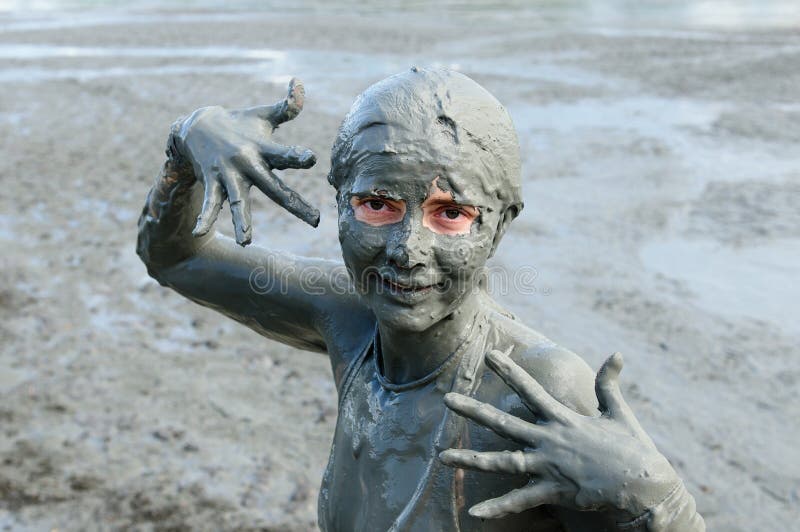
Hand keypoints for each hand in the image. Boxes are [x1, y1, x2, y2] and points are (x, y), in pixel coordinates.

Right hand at [173, 78, 318, 245]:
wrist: (196, 125)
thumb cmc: (240, 124)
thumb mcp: (264, 116)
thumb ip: (287, 106)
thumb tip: (299, 82)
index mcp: (263, 148)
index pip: (284, 154)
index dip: (296, 155)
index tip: (310, 158)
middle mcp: (247, 163)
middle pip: (273, 187)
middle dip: (294, 204)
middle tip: (315, 220)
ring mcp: (228, 175)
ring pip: (237, 201)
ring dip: (241, 221)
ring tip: (245, 242)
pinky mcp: (212, 183)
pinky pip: (209, 203)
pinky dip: (203, 217)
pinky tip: (197, 233)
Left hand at [440, 348, 679, 520]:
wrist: (645, 484)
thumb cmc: (633, 448)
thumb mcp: (619, 411)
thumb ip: (609, 384)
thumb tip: (618, 354)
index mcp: (562, 419)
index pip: (529, 389)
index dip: (510, 370)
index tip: (490, 355)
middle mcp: (549, 439)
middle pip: (503, 422)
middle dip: (473, 410)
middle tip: (446, 399)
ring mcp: (548, 465)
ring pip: (502, 462)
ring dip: (471, 461)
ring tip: (443, 458)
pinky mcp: (554, 490)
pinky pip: (520, 501)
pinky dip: (498, 508)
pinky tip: (475, 513)